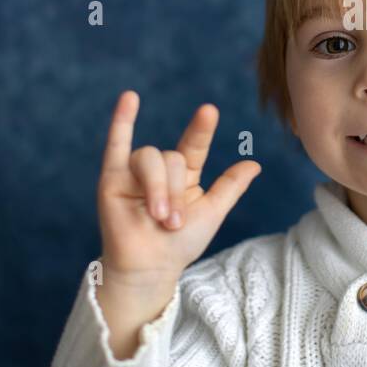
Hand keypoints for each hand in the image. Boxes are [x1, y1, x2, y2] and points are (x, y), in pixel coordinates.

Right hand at [96, 90, 260, 285]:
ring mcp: (134, 172)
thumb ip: (230, 187)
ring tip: (158, 217)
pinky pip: (115, 145)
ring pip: (149, 158)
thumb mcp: (212, 213)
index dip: (201, 129)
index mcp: (184, 175)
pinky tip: (129, 98)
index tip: (209, 111)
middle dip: (173, 192)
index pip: (194, 145)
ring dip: (157, 188)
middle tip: (173, 223)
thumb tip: (255, 163)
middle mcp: (160, 170)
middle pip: (170, 158)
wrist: (150, 269)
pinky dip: (121, 121)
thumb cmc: (180, 245)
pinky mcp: (111, 179)